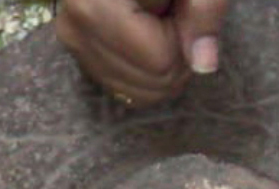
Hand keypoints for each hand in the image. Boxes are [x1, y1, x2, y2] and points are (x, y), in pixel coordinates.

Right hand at [56, 0, 229, 108]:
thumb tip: (203, 64)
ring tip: (156, 15)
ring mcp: (73, 42)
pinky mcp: (79, 54)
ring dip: (163, 61)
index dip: (184, 33)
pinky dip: (147, 70)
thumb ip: (204, 11)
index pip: (159, 58)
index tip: (174, 2)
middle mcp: (75, 23)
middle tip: (170, 9)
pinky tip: (144, 31)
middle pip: (150, 79)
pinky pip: (127, 89)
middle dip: (176, 52)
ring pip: (139, 91)